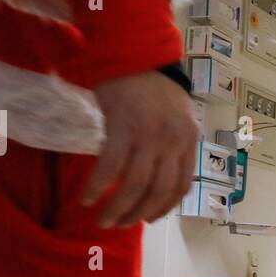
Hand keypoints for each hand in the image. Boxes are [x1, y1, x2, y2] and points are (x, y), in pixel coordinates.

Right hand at [82, 71, 200, 226]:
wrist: (133, 52)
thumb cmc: (151, 85)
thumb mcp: (176, 116)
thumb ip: (172, 145)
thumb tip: (157, 179)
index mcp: (188, 139)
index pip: (181, 185)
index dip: (164, 208)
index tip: (149, 219)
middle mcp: (172, 140)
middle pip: (158, 190)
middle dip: (138, 214)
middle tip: (119, 224)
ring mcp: (148, 134)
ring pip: (135, 184)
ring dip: (118, 208)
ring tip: (103, 220)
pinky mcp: (122, 127)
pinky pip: (110, 167)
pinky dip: (97, 187)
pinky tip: (87, 198)